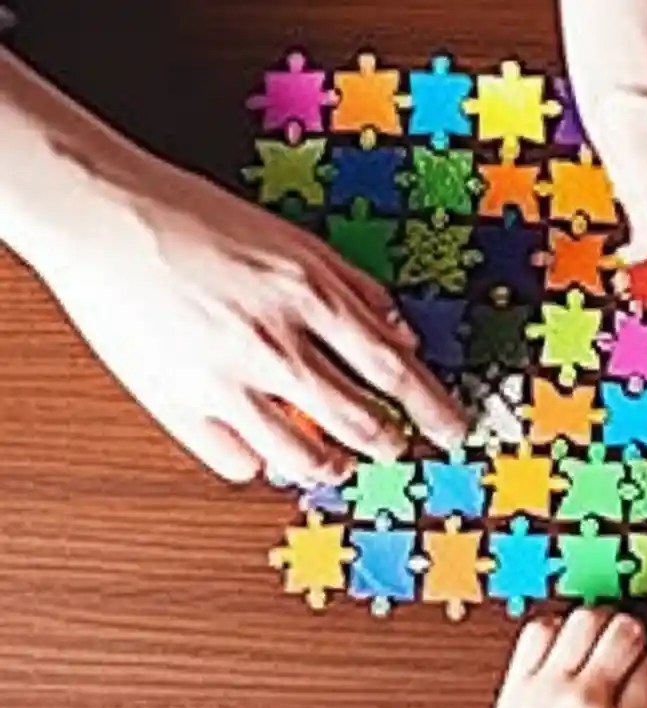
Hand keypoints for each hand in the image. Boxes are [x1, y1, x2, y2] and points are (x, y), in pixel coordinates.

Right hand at [27, 157, 464, 483]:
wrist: (106, 216)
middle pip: (358, 422)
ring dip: (331, 466)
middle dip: (389, 444)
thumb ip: (356, 290)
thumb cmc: (198, 219)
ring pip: (302, 458)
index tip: (454, 431)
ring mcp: (226, 382)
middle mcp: (275, 345)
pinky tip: (265, 451)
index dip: (433, 409)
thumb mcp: (298, 242)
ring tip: (336, 461)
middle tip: (396, 448)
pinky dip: (260, 463)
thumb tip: (401, 335)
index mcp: (311, 297)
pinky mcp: (179, 405)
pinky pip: (237, 461)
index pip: (395, 371)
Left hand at [492, 609, 646, 707]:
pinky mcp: (516, 684)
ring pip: (584, 620)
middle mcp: (584, 700)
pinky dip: (553, 631)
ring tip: (600, 644)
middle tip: (631, 655)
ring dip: (598, 627)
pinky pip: (539, 632)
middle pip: (624, 631)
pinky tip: (563, 648)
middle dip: (635, 639)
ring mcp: (547, 687)